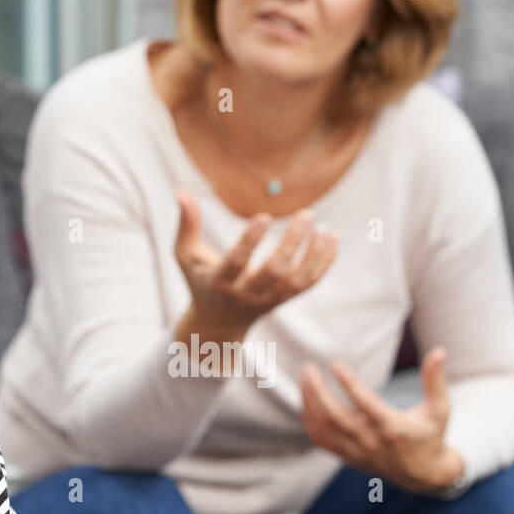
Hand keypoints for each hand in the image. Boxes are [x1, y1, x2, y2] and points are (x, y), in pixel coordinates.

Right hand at [173, 188, 337, 336]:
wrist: (217, 322)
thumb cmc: (199, 279)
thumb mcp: (185, 255)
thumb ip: (185, 224)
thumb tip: (181, 191)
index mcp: (219, 282)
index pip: (237, 262)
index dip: (250, 241)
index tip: (264, 216)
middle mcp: (246, 294)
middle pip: (274, 273)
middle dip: (292, 244)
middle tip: (306, 214)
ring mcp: (268, 300)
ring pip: (297, 281)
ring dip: (314, 256)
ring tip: (325, 228)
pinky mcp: (284, 301)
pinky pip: (309, 284)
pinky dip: (323, 263)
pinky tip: (332, 238)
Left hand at [299, 347, 465, 494]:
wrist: (424, 475)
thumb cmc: (431, 435)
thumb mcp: (440, 410)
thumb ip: (436, 381)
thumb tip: (440, 351)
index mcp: (394, 429)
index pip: (366, 404)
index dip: (349, 383)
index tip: (335, 363)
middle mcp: (372, 442)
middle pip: (336, 417)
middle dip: (318, 390)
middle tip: (308, 367)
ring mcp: (357, 451)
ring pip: (324, 428)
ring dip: (309, 401)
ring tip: (305, 377)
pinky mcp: (347, 457)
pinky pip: (320, 439)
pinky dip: (309, 419)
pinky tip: (306, 399)